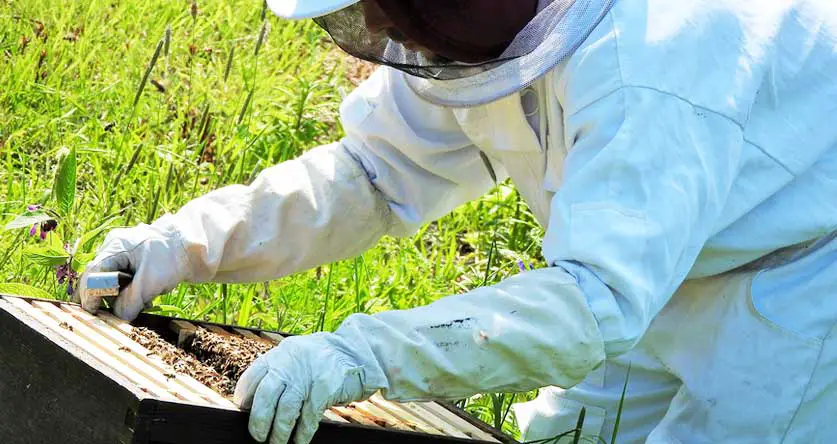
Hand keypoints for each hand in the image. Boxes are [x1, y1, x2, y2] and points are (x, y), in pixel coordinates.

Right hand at [75, 219, 188, 320]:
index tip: (94, 313)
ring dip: (125, 296)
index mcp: (115, 247)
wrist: (198, 247)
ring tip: (143, 303)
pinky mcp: (137, 262)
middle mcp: (116, 248)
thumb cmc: (173, 258)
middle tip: (116, 314)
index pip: (92, 274)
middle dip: (109, 298)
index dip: (90, 296)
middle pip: (100, 278)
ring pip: (114, 281)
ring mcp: (126, 254)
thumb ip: (130, 302)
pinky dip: (135, 291)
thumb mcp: (150, 282)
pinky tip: (148, 298)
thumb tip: (117, 317)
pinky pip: (127, 280)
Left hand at [234, 333, 365, 443]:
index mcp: (282, 353)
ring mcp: (308, 375)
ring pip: (286, 409)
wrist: (361, 351)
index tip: (244, 412)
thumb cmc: (328, 359)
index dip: (246, 398)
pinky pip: (308, 416)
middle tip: (258, 436)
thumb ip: (282, 371)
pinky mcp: (325, 388)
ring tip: (278, 443)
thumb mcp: (300, 356)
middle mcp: (291, 362)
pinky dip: (302, 432)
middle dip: (259, 420)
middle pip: (266, 395)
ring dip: (280, 431)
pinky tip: (299, 441)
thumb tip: (259, 400)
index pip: (253, 377)